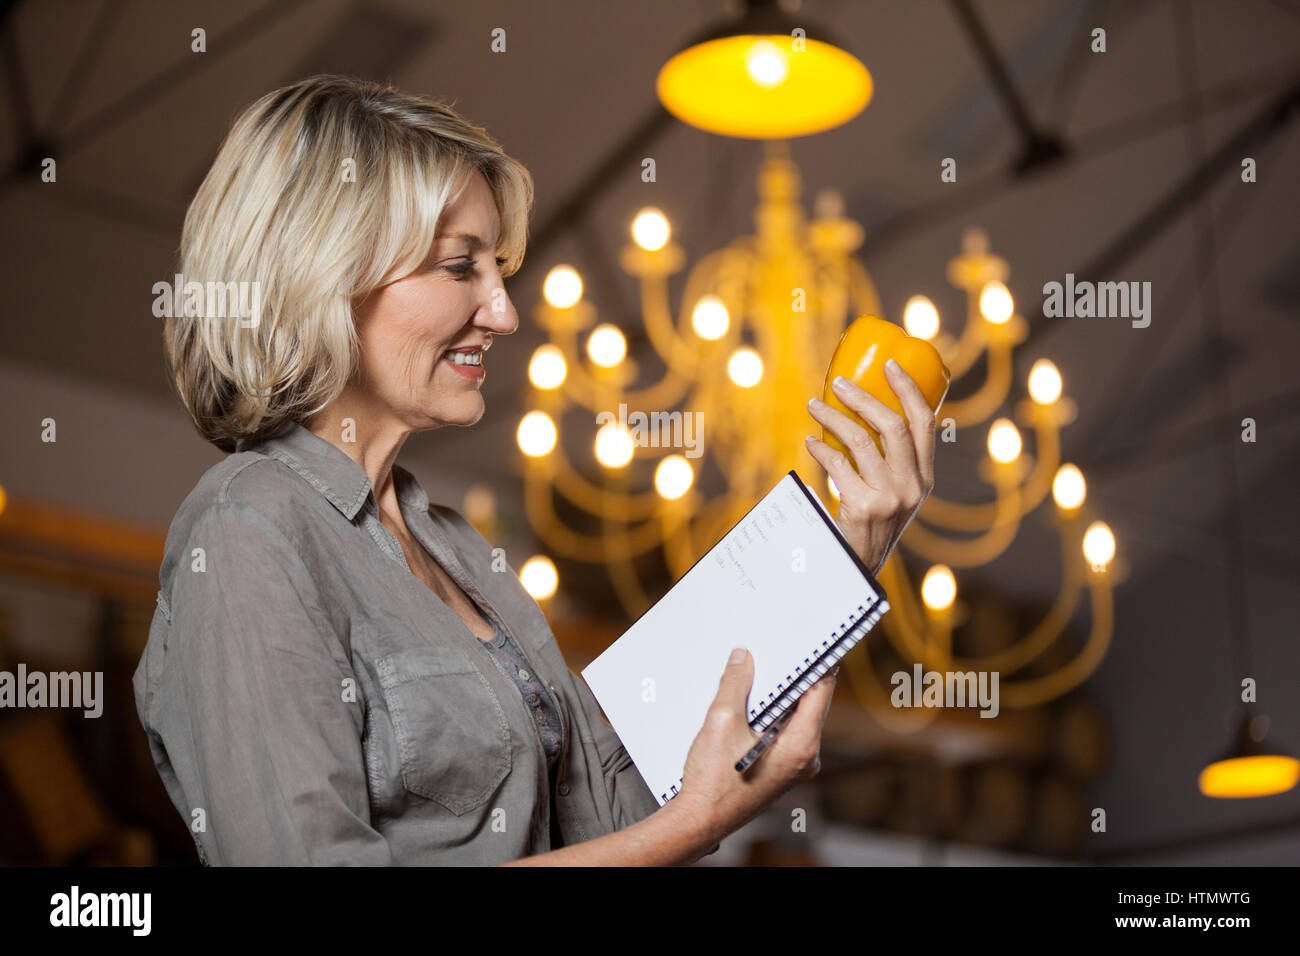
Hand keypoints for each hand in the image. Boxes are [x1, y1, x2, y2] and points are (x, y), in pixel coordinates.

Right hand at [672, 648, 836, 853]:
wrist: (699, 821)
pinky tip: (750, 701)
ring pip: (795, 716)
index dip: (816, 660)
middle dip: (792, 675)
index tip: (811, 637)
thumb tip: (744, 658)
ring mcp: (796, 765)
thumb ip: (736, 684)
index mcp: (802, 744)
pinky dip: (771, 714)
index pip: (821, 689)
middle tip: (775, 648)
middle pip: (809, 701)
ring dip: (778, 695)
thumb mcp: (722, 721)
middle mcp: (807, 756)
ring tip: (757, 671)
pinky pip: (784, 731)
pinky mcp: (782, 769)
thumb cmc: (713, 782)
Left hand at [805, 359, 936, 574]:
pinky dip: (819, 448)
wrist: (859, 568)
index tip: (890, 364)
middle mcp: (912, 486)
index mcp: (925, 478)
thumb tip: (863, 415)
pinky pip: (836, 464)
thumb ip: (893, 464)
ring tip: (814, 407)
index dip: (909, 389)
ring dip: (832, 417)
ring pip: (859, 440)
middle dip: (861, 397)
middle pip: (891, 425)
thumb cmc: (874, 526)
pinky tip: (810, 442)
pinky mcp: (862, 506)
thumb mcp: (897, 496)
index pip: (925, 422)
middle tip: (836, 383)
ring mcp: (889, 497)